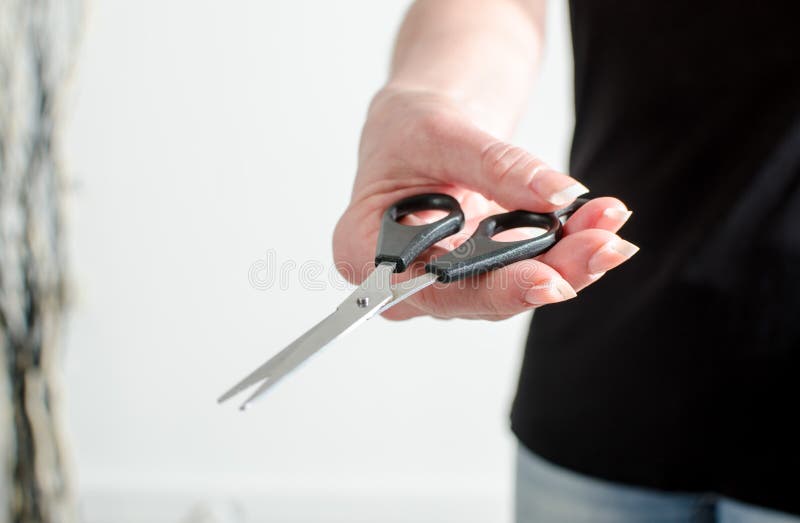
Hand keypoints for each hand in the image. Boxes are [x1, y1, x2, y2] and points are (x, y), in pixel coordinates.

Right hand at [333, 88, 637, 320]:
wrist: (421, 128)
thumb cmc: (405, 130)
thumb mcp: (442, 132)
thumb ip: (497, 165)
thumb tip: (560, 195)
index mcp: (367, 252)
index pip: (433, 289)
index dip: (494, 290)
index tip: (549, 280)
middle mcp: (406, 279)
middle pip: (484, 295)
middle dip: (550, 271)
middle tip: (602, 244)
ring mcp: (446, 279)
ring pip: (515, 285)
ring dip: (569, 259)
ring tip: (608, 225)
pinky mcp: (482, 269)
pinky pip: (529, 267)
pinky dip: (568, 246)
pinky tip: (600, 224)